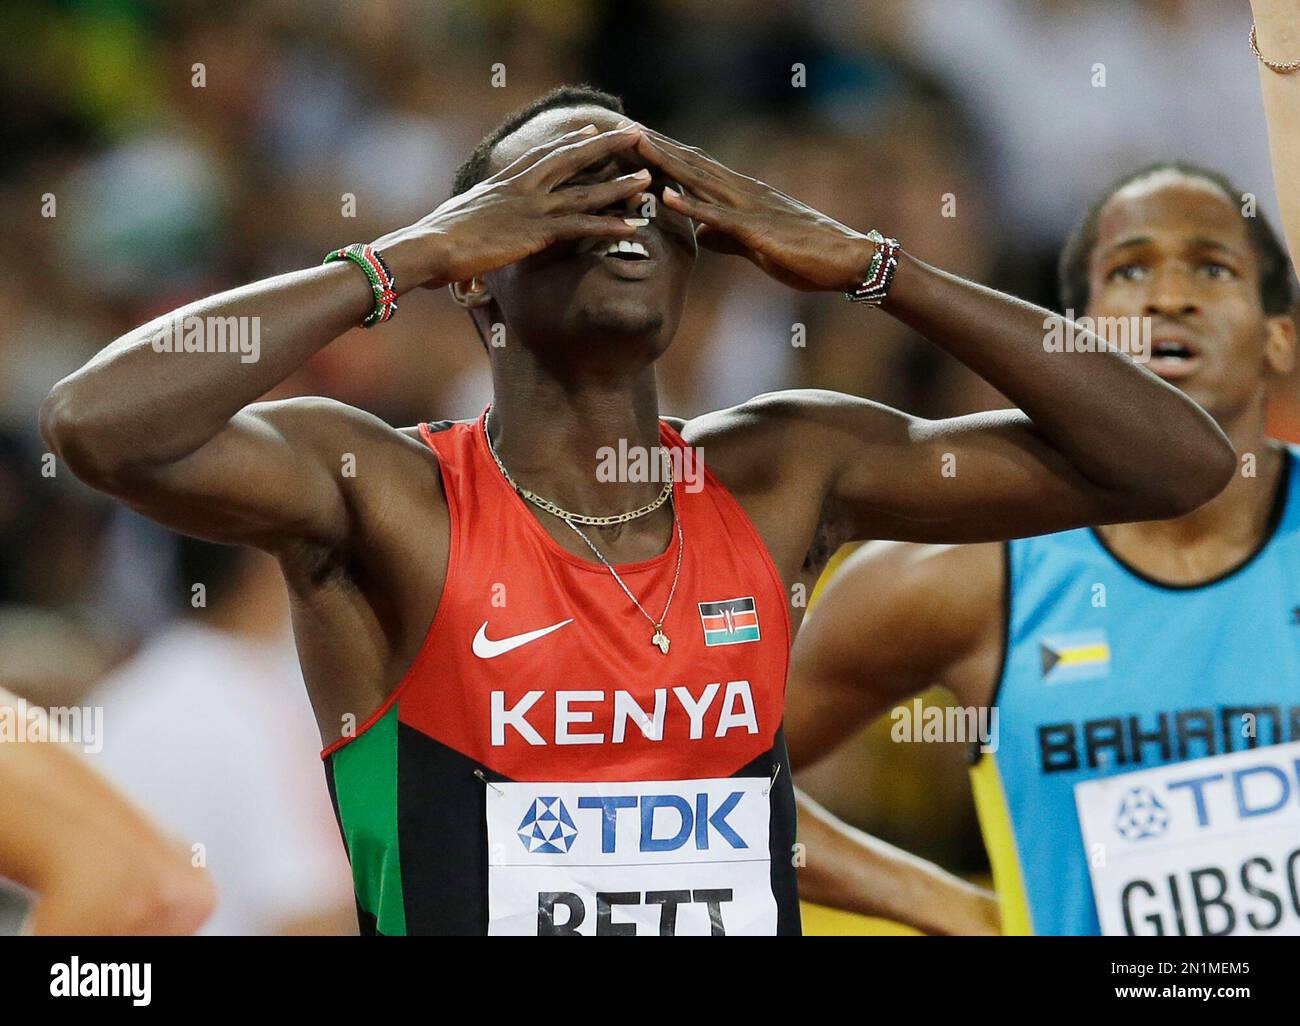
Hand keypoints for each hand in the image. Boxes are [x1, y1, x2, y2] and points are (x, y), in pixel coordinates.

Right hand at [373, 124, 649, 289]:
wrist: (430, 245)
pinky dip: (609, 225)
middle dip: (606, 146)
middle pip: (572, 159)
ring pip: (585, 192)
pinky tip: (632, 226)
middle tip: (635, 133)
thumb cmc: (438, 237)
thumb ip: (478, 212)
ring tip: (647, 179)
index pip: (542, 153)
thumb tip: (472, 220)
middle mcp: (522, 187)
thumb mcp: (461, 215)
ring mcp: (532, 207)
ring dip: (619, 185)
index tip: (590, 129)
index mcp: (504, 180)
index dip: (569, 141)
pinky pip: (581, 227)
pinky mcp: (537, 232)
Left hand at [635, 128, 876, 291]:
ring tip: (635, 145)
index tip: (633, 142)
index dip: (664, 155)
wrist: (847, 260)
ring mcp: (749, 208)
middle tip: (621, 128)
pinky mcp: (757, 230)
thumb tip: (700, 234)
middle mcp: (742, 192)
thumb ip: (725, 236)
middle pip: (691, 164)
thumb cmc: (806, 254)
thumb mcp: (756, 245)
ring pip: (700, 180)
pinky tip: (667, 197)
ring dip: (666, 163)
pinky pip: (719, 217)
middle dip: (656, 148)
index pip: (695, 169)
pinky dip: (692, 206)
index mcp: (741, 195)